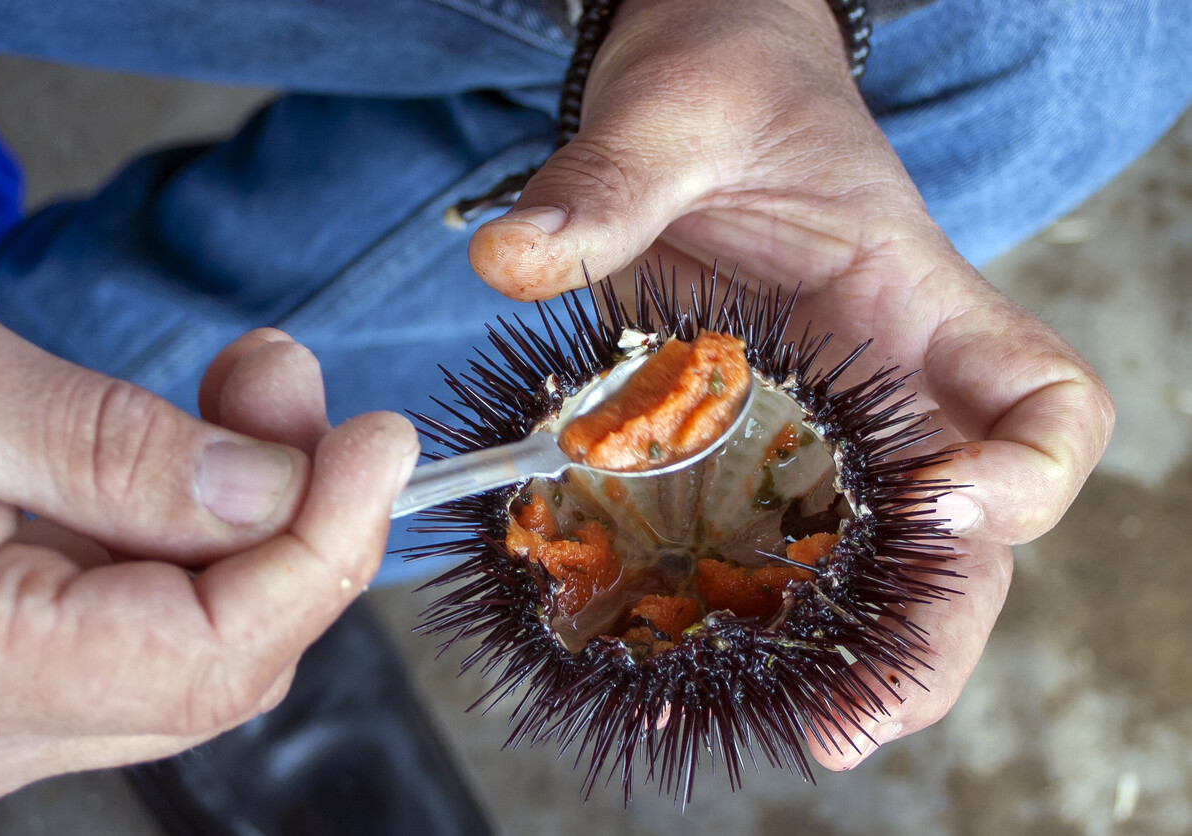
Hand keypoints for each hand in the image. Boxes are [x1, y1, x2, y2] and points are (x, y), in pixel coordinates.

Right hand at [0, 288, 417, 810]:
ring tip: (252, 387)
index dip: (321, 547)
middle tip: (302, 390)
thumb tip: (275, 490)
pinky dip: (180, 533)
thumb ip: (110, 453)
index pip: (213, 655)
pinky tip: (182, 449)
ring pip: (185, 641)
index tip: (380, 441)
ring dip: (246, 517)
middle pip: (218, 660)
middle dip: (295, 521)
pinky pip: (127, 621)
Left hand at [468, 0, 1112, 766]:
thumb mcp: (673, 114)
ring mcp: (827, 425)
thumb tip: (510, 261)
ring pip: (877, 564)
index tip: (950, 500)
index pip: (1043, 401)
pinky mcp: (754, 443)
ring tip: (801, 729)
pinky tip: (695, 651)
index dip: (1027, 469)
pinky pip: (778, 544)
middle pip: (970, 535)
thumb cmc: (724, 88)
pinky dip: (755, 608)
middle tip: (853, 718)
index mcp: (914, 301)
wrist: (705, 86)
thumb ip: (603, 186)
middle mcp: (892, 383)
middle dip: (929, 633)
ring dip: (848, 656)